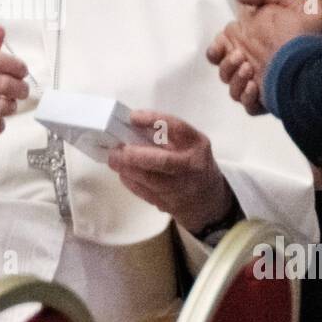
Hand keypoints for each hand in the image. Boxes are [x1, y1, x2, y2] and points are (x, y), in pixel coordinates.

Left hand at [106, 110, 233, 234]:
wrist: (208, 200)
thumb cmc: (194, 163)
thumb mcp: (189, 144)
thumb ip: (166, 134)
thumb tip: (132, 124)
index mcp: (197, 145)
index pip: (177, 128)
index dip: (154, 120)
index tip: (133, 117)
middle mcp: (191, 167)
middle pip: (163, 161)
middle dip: (135, 155)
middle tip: (116, 149)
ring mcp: (180, 188)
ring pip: (150, 180)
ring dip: (127, 169)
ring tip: (113, 158)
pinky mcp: (168, 204)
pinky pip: (144, 192)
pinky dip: (129, 181)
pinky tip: (122, 172)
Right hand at [207, 0, 321, 115]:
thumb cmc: (312, 36)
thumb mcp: (298, 6)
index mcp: (252, 44)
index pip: (221, 49)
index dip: (217, 48)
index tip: (223, 43)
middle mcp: (251, 64)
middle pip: (223, 70)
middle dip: (227, 64)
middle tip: (242, 56)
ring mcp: (258, 84)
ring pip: (231, 89)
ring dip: (235, 78)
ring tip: (250, 68)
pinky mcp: (266, 101)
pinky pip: (247, 107)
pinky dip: (247, 97)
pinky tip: (256, 86)